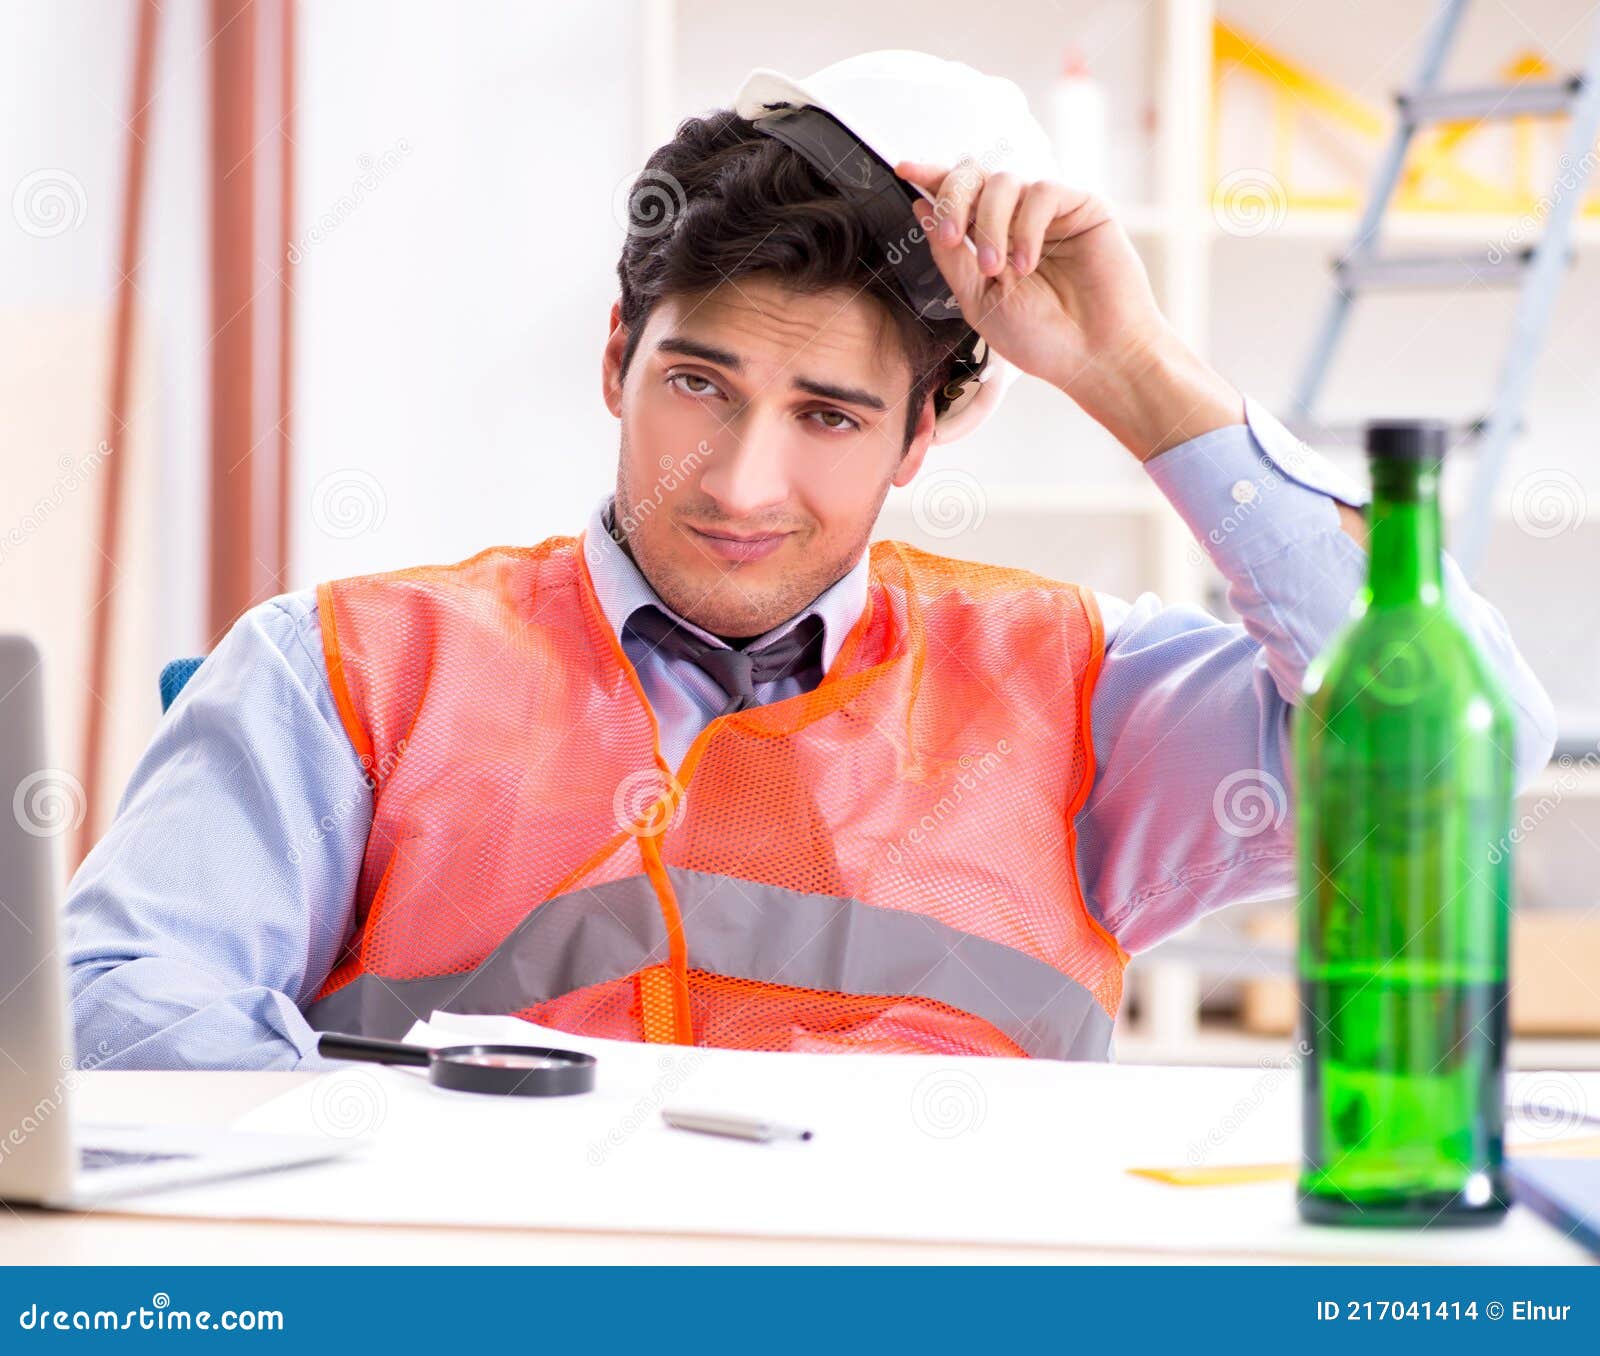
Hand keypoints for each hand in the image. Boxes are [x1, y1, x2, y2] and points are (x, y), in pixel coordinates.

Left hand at [894, 160, 1242, 458]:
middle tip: (952, 237)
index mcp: (986, 242)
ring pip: (1004, 182)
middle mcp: (1015, 220)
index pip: (955, 199)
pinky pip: (1041, 193)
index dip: (929, 179)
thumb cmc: (1040, 338)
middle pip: (974, 177)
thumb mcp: (978, 301)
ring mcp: (1048, 212)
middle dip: (953, 199)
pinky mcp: (1081, 206)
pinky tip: (1027, 263)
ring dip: (991, 225)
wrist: (1093, 356)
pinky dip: (1026, 227)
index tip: (903, 170)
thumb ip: (950, 257)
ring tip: (999, 270)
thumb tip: (921, 208)